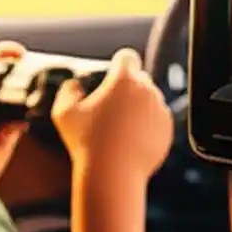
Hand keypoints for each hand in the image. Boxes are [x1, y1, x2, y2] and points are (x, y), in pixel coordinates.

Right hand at [52, 47, 171, 179]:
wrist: (113, 174)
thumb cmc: (87, 143)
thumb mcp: (64, 113)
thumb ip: (67, 90)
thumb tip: (74, 85)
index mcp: (124, 80)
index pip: (127, 57)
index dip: (118, 63)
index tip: (111, 74)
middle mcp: (147, 90)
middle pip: (139, 78)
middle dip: (127, 88)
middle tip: (110, 107)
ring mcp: (160, 110)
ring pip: (150, 99)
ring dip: (138, 106)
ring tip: (119, 126)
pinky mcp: (167, 129)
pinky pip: (158, 119)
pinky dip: (148, 124)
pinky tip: (131, 138)